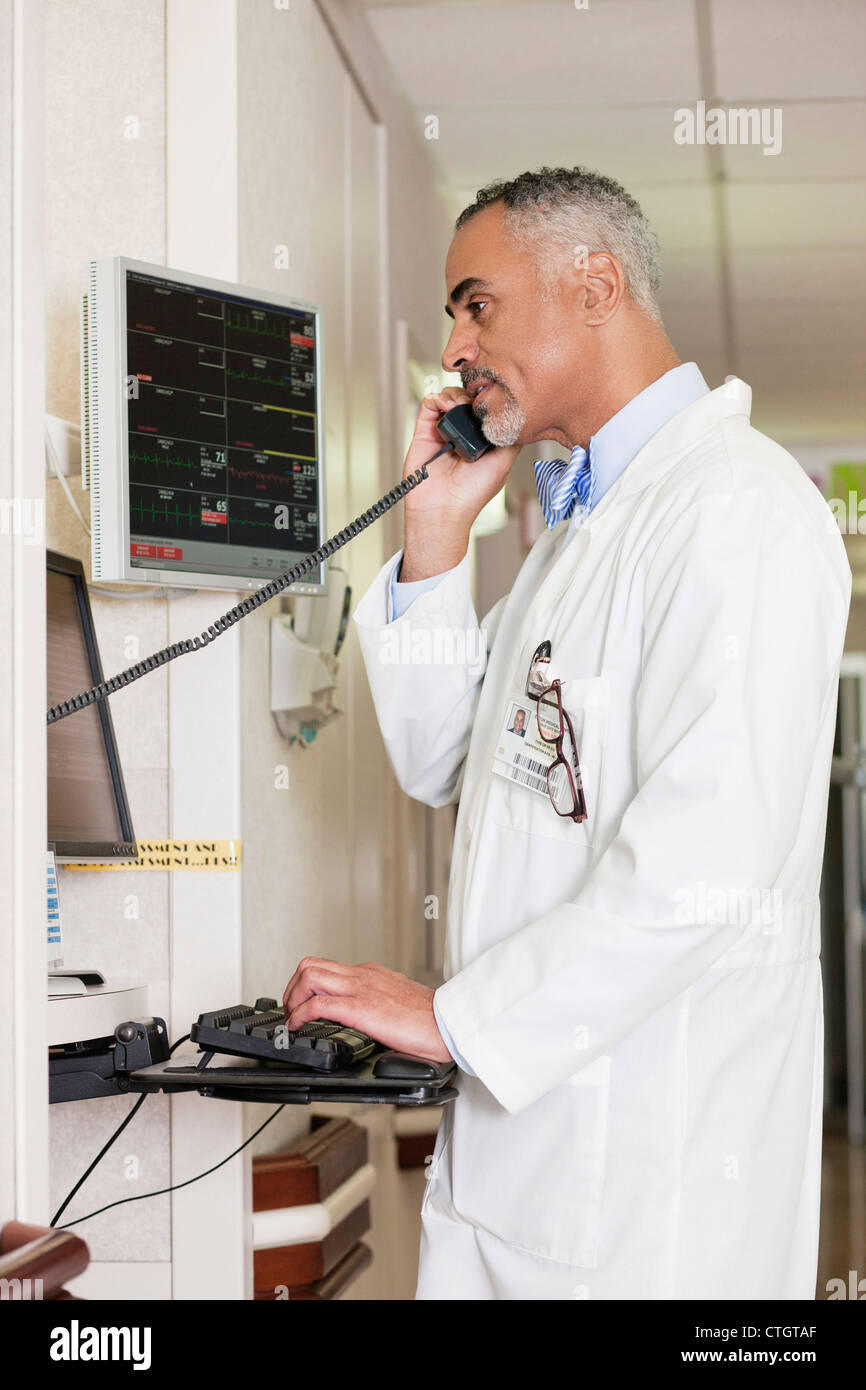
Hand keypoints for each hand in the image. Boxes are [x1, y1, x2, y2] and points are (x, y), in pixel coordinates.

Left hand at [282, 957, 453, 1064]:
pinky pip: (317, 1004)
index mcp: (372, 974)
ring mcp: (361, 988)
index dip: (307, 985)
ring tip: (291, 1018)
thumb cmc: (430, 1020)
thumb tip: (367, 1019)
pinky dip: (299, 1015)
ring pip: (309, 976)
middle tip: (290, 1009)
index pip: (328, 967)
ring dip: (291, 998)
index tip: (301, 1003)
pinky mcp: (361, 1007)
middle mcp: (363, 975)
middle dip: (292, 988)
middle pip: (310, 964)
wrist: (449, 1025)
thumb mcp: (399, 1001)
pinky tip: (297, 1028)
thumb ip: (380, 1002)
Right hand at [399, 387, 517, 580]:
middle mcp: (462, 433)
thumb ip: (512, 439)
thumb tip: (518, 416)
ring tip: (461, 405)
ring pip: (449, 396)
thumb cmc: (472, 494)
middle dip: (473, 394)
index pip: (486, 409)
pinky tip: (446, 406)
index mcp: (481, 440)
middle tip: (477, 401)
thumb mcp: (504, 463)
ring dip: (456, 394)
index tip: (494, 398)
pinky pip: (430, 403)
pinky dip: (438, 397)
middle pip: (468, 398)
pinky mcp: (425, 430)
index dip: (490, 399)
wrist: (443, 508)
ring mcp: (443, 430)